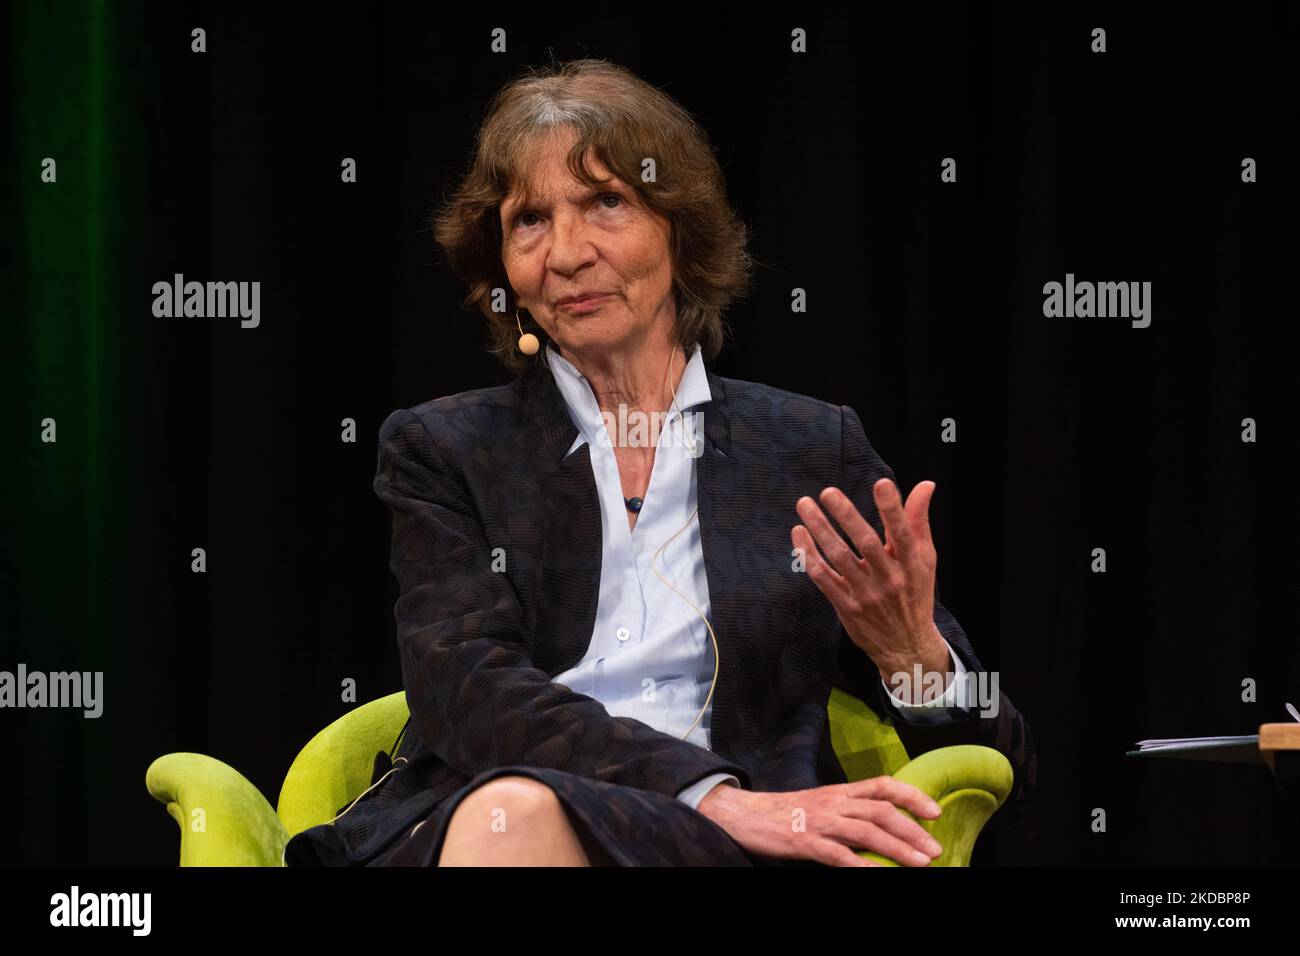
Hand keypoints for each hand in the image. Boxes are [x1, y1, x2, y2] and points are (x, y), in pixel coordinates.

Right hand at [696, 776, 943, 866]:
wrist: (746, 815)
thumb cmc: (785, 813)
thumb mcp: (821, 804)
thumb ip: (849, 812)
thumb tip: (882, 828)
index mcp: (839, 791)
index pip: (882, 785)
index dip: (911, 796)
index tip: (934, 811)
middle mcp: (834, 803)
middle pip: (881, 811)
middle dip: (912, 830)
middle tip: (934, 849)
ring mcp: (820, 822)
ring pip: (867, 832)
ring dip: (898, 848)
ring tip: (920, 863)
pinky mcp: (806, 843)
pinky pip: (839, 856)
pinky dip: (861, 866)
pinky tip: (877, 874)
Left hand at [793, 479, 946, 680]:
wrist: (905, 645)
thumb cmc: (914, 593)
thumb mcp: (924, 559)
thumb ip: (918, 521)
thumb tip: (926, 484)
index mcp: (911, 565)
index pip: (902, 533)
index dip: (893, 509)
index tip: (882, 483)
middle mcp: (889, 579)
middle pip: (866, 544)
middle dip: (847, 517)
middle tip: (828, 492)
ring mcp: (865, 594)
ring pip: (839, 558)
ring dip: (820, 530)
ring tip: (804, 504)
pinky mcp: (845, 606)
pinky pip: (822, 578)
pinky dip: (808, 555)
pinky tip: (799, 533)